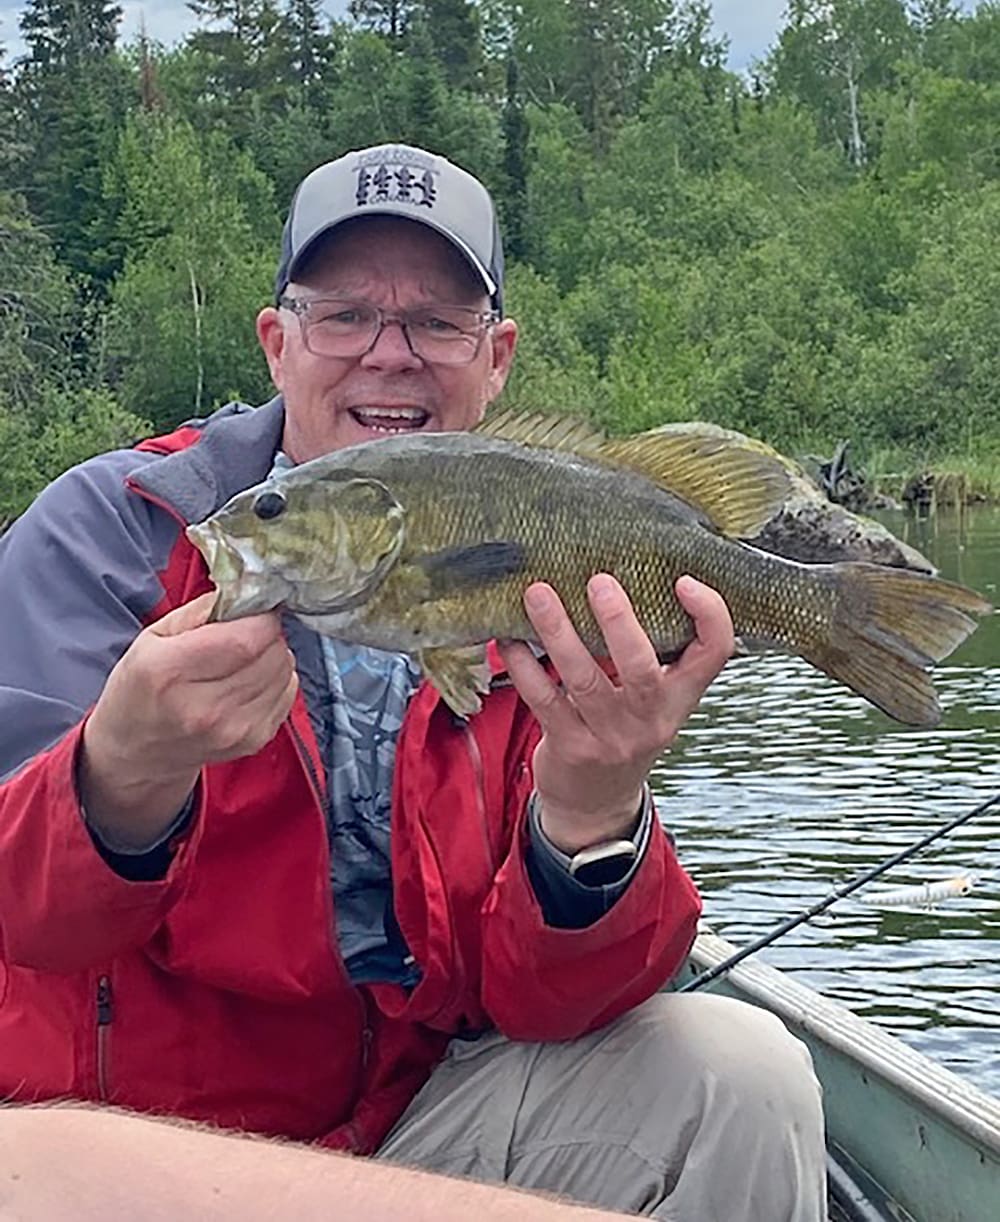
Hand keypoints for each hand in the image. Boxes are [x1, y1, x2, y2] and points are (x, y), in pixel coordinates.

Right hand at [80, 593, 298, 848]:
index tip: (254, 608)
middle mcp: (204, 707)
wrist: (137, 753)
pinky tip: (250, 680)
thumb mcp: (152, 637)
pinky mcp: (254, 741)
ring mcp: (233, 730)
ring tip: (244, 658)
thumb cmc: (141, 688)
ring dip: (273, 654)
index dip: (260, 616)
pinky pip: (288, 692)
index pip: (246, 637)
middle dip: (267, 633)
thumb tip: (247, 589)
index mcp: (170, 671)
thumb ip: (202, 609)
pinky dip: (277, 678)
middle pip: (271, 652)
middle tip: (247, 632)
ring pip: (285, 670)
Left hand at [497, 574, 732, 854]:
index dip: (709, 616)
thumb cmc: (626, 729)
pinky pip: (543, 699)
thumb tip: (633, 573)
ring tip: (538, 594)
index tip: (683, 581)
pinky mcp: (570, 747)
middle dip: (620, 622)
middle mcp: (650, 719)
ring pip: (584, 680)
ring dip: (558, 632)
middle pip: (642, 668)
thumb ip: (657, 652)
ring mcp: (610, 738)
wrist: (597, 803)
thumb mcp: (656, 698)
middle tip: (598, 580)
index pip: (714, 654)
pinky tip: (509, 638)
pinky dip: (522, 665)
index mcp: (681, 697)